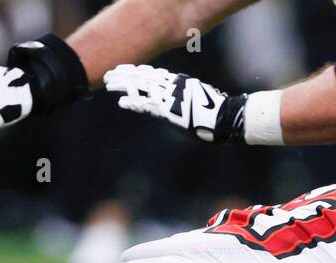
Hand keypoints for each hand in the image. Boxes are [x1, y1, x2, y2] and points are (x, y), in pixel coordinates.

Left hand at [105, 64, 244, 142]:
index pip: (154, 74)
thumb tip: (185, 106)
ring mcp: (171, 96)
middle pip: (144, 76)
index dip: (138, 71)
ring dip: (124, 85)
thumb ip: (188, 100)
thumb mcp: (201, 101)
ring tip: (109, 83)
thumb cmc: (217, 114)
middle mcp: (174, 85)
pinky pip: (148, 104)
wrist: (226, 118)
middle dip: (126, 74)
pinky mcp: (170, 109)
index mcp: (180, 82)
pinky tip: (121, 101)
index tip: (126, 70)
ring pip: (142, 86)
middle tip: (110, 73)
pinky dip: (134, 102)